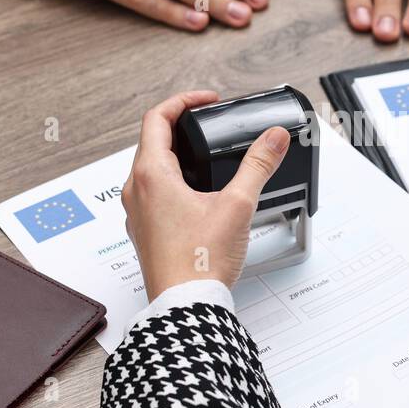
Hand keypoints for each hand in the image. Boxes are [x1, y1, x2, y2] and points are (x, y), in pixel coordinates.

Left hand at [121, 90, 291, 299]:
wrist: (185, 305)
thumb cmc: (200, 262)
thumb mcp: (238, 205)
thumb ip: (258, 165)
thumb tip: (273, 137)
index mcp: (151, 175)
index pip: (157, 117)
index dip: (184, 101)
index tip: (207, 102)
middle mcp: (136, 191)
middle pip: (152, 142)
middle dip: (181, 127)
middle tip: (207, 124)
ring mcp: (136, 213)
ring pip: (150, 169)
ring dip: (175, 155)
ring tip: (204, 156)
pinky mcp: (144, 232)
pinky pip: (152, 194)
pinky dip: (172, 182)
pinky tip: (197, 195)